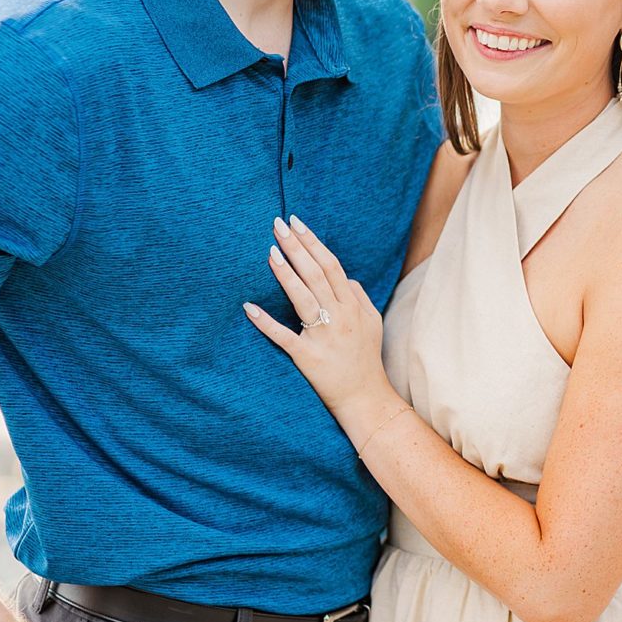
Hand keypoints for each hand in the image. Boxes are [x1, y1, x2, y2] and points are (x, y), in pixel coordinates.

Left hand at [243, 215, 388, 414]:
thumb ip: (360, 297)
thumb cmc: (366, 360)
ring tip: (270, 251)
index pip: (332, 266)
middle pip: (316, 274)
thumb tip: (345, 278)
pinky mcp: (308, 357)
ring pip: (303, 298)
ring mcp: (324, 336)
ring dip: (285, 273)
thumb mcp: (373, 323)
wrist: (365, 397)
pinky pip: (284, 336)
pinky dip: (266, 322)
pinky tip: (249, 307)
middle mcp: (340, 316)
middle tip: (278, 225)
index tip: (298, 224)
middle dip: (297, 247)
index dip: (314, 243)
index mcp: (353, 306)